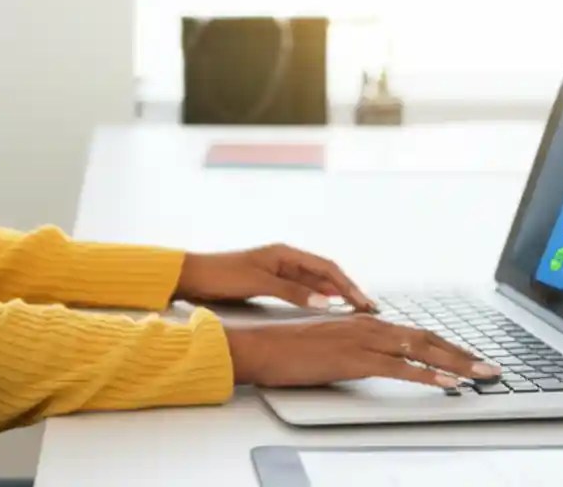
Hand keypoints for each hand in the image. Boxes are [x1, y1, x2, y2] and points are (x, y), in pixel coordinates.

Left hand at [176, 244, 375, 311]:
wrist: (193, 276)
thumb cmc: (222, 275)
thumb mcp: (260, 284)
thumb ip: (293, 292)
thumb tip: (326, 302)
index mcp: (285, 253)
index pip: (327, 268)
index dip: (348, 285)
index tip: (363, 302)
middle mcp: (285, 258)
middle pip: (325, 274)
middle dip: (348, 290)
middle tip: (369, 307)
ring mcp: (279, 269)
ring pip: (316, 282)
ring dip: (336, 294)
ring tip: (356, 310)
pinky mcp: (271, 281)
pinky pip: (303, 288)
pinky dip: (319, 297)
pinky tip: (327, 307)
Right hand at [224, 315, 500, 387]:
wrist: (261, 347)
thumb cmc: (289, 349)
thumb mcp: (331, 345)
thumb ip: (358, 349)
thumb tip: (377, 361)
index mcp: (365, 321)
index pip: (417, 332)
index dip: (449, 345)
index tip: (471, 357)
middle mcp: (370, 325)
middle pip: (428, 338)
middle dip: (464, 353)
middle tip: (492, 368)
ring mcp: (364, 341)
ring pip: (423, 350)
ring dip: (458, 363)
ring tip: (482, 376)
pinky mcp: (355, 360)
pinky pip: (401, 368)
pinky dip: (430, 375)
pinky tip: (449, 384)